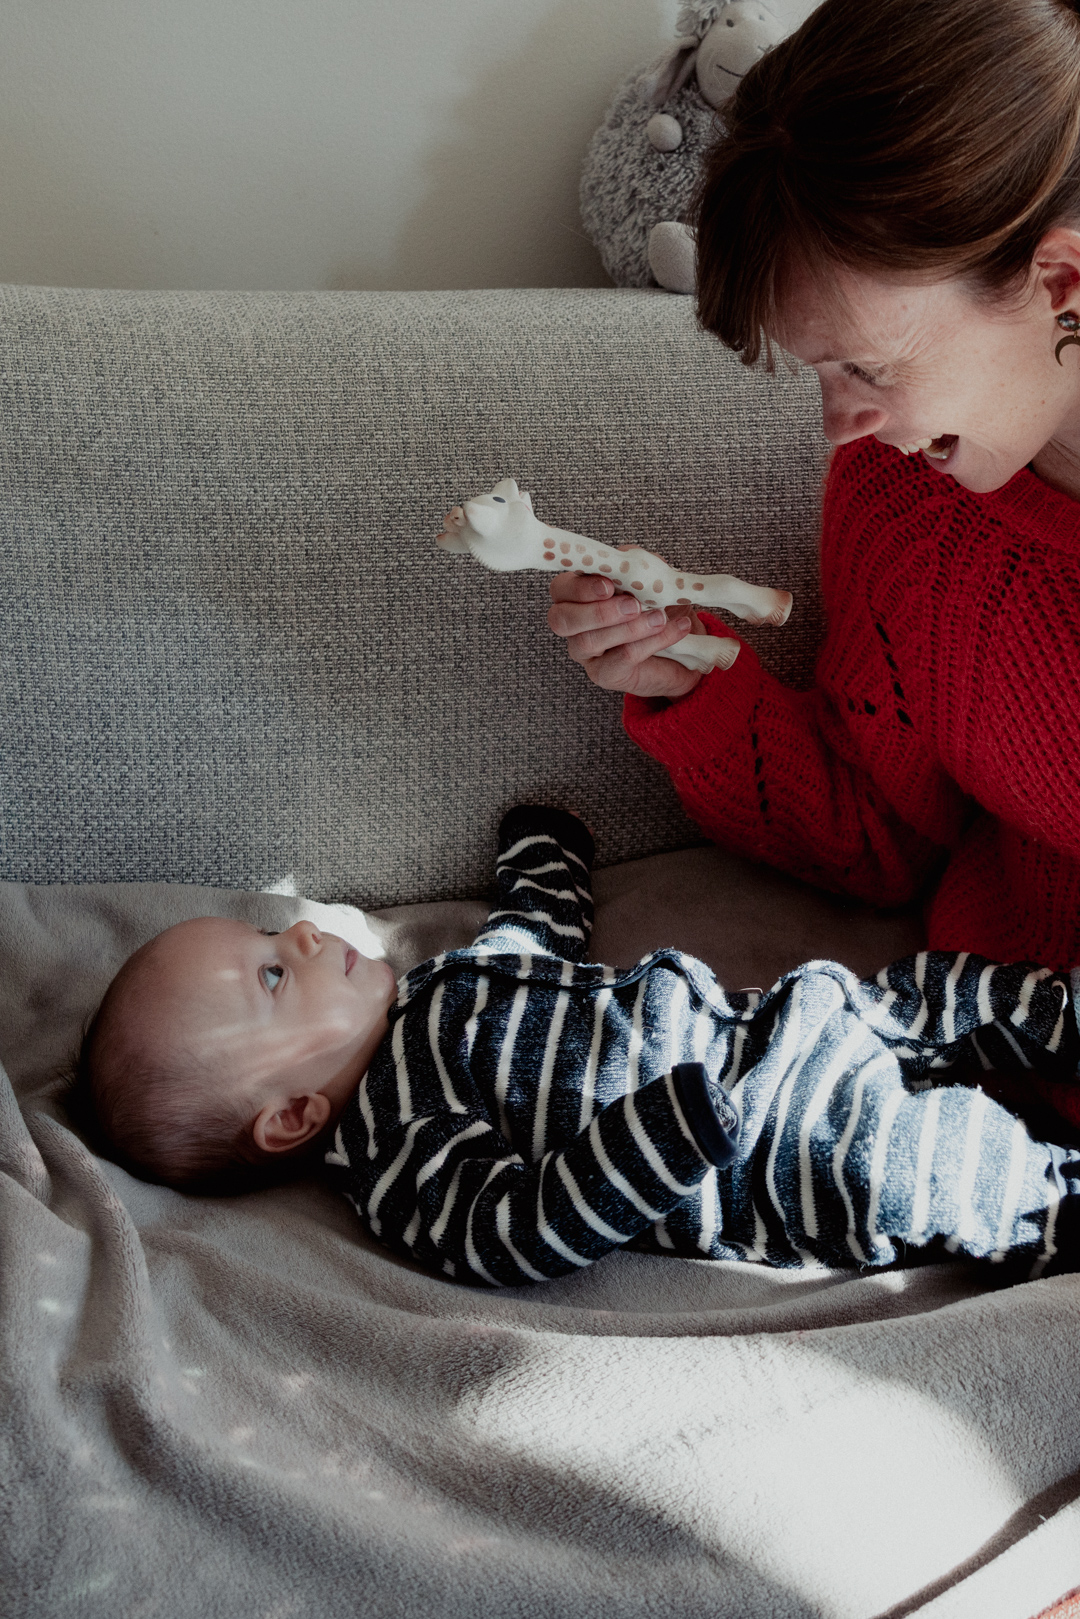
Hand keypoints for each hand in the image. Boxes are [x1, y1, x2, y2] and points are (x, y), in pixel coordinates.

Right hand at [547, 571, 706, 698]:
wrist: (686, 646)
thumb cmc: (660, 608)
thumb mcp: (652, 580)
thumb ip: (639, 567)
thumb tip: (630, 561)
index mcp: (578, 595)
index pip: (561, 589)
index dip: (580, 587)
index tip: (609, 586)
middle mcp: (574, 625)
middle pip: (561, 620)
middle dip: (597, 611)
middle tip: (633, 606)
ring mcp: (586, 653)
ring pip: (589, 641)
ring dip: (628, 628)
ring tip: (660, 618)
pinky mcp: (604, 674)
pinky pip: (619, 659)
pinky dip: (650, 642)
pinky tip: (674, 630)